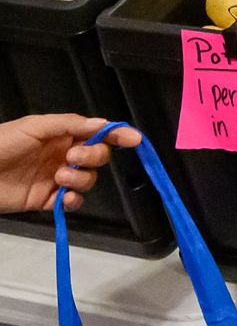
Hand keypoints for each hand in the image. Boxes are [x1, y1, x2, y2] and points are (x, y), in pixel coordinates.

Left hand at [0, 116, 140, 212]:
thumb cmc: (0, 145)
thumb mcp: (34, 126)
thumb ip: (69, 124)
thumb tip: (102, 124)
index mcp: (61, 135)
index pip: (96, 133)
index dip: (117, 135)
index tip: (134, 139)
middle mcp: (63, 156)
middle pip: (97, 157)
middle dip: (92, 157)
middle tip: (72, 158)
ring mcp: (56, 178)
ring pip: (88, 180)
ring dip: (80, 179)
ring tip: (59, 179)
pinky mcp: (47, 200)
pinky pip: (73, 202)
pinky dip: (73, 200)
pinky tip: (62, 197)